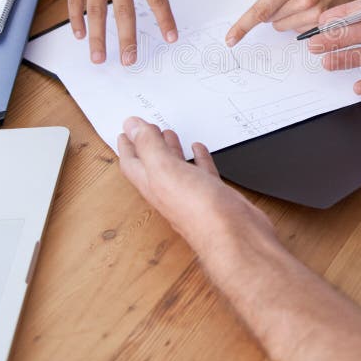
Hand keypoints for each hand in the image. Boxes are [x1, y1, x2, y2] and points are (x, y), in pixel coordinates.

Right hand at [61, 0, 179, 64]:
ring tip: (99, 59)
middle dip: (127, 39)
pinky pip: (76, 1)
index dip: (165, 18)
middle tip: (131, 61)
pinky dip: (77, 20)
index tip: (171, 38)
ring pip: (96, 12)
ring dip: (98, 38)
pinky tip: (80, 36)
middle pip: (124, 11)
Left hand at [117, 117, 274, 248]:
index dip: (127, 145)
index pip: (132, 162)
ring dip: (170, 150)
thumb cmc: (198, 210)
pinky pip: (201, 172)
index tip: (126, 129)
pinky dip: (198, 159)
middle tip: (145, 129)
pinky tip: (199, 150)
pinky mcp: (212, 194)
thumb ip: (148, 146)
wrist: (234, 235)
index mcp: (152, 185)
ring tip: (169, 134)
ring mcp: (191, 193)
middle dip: (147, 144)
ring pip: (176, 167)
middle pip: (152, 164)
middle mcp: (168, 191)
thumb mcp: (165, 169)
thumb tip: (131, 125)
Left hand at [225, 0, 360, 45]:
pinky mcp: (326, 22)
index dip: (242, 27)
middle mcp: (303, 1)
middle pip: (270, 19)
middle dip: (271, 8)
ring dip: (285, 14)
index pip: (260, 11)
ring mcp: (316, 14)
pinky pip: (300, 29)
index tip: (230, 40)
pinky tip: (313, 2)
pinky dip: (299, 19)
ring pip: (284, 26)